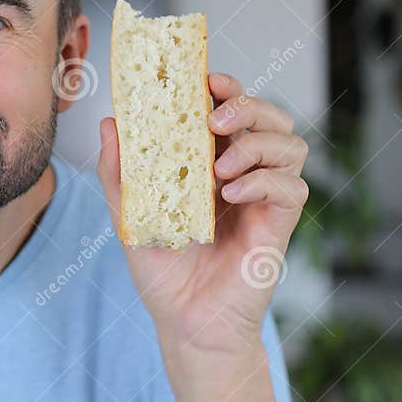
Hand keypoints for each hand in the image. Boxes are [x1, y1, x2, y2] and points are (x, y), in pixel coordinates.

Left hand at [97, 73, 308, 354]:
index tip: (205, 78)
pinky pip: (292, 187)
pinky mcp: (279, 225)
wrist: (184, 323)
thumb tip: (109, 123)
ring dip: (258, 143)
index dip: (226, 87)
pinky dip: (264, 180)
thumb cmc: (161, 270)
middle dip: (248, 105)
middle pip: (271, 116)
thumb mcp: (129, 215)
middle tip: (215, 119)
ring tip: (220, 167)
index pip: (231, 110)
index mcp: (211, 162)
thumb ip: (119, 172)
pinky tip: (231, 193)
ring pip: (290, 144)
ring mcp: (264, 198)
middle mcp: (243, 173)